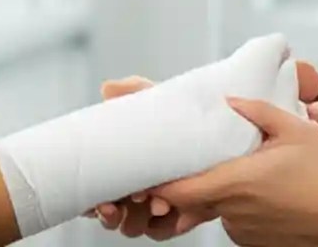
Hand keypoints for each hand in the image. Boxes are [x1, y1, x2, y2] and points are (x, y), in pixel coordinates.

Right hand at [87, 76, 207, 240]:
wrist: (227, 133)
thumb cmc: (184, 121)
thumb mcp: (161, 103)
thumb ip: (137, 93)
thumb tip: (109, 87)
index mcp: (124, 169)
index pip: (96, 190)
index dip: (90, 198)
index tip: (95, 194)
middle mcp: (135, 192)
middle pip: (111, 214)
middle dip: (110, 213)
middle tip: (117, 202)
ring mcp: (155, 206)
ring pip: (132, 225)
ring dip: (136, 218)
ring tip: (150, 201)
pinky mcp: (179, 217)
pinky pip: (162, 230)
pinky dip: (164, 224)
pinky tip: (169, 211)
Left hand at [90, 61, 317, 239]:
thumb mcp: (295, 131)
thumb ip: (257, 111)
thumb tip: (228, 98)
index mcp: (235, 181)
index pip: (180, 188)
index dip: (159, 182)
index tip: (146, 172)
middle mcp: (232, 209)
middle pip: (194, 197)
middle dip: (189, 182)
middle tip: (184, 163)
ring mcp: (241, 229)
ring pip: (216, 208)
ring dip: (220, 192)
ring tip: (246, 174)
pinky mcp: (251, 241)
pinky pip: (234, 220)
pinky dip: (238, 207)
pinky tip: (262, 194)